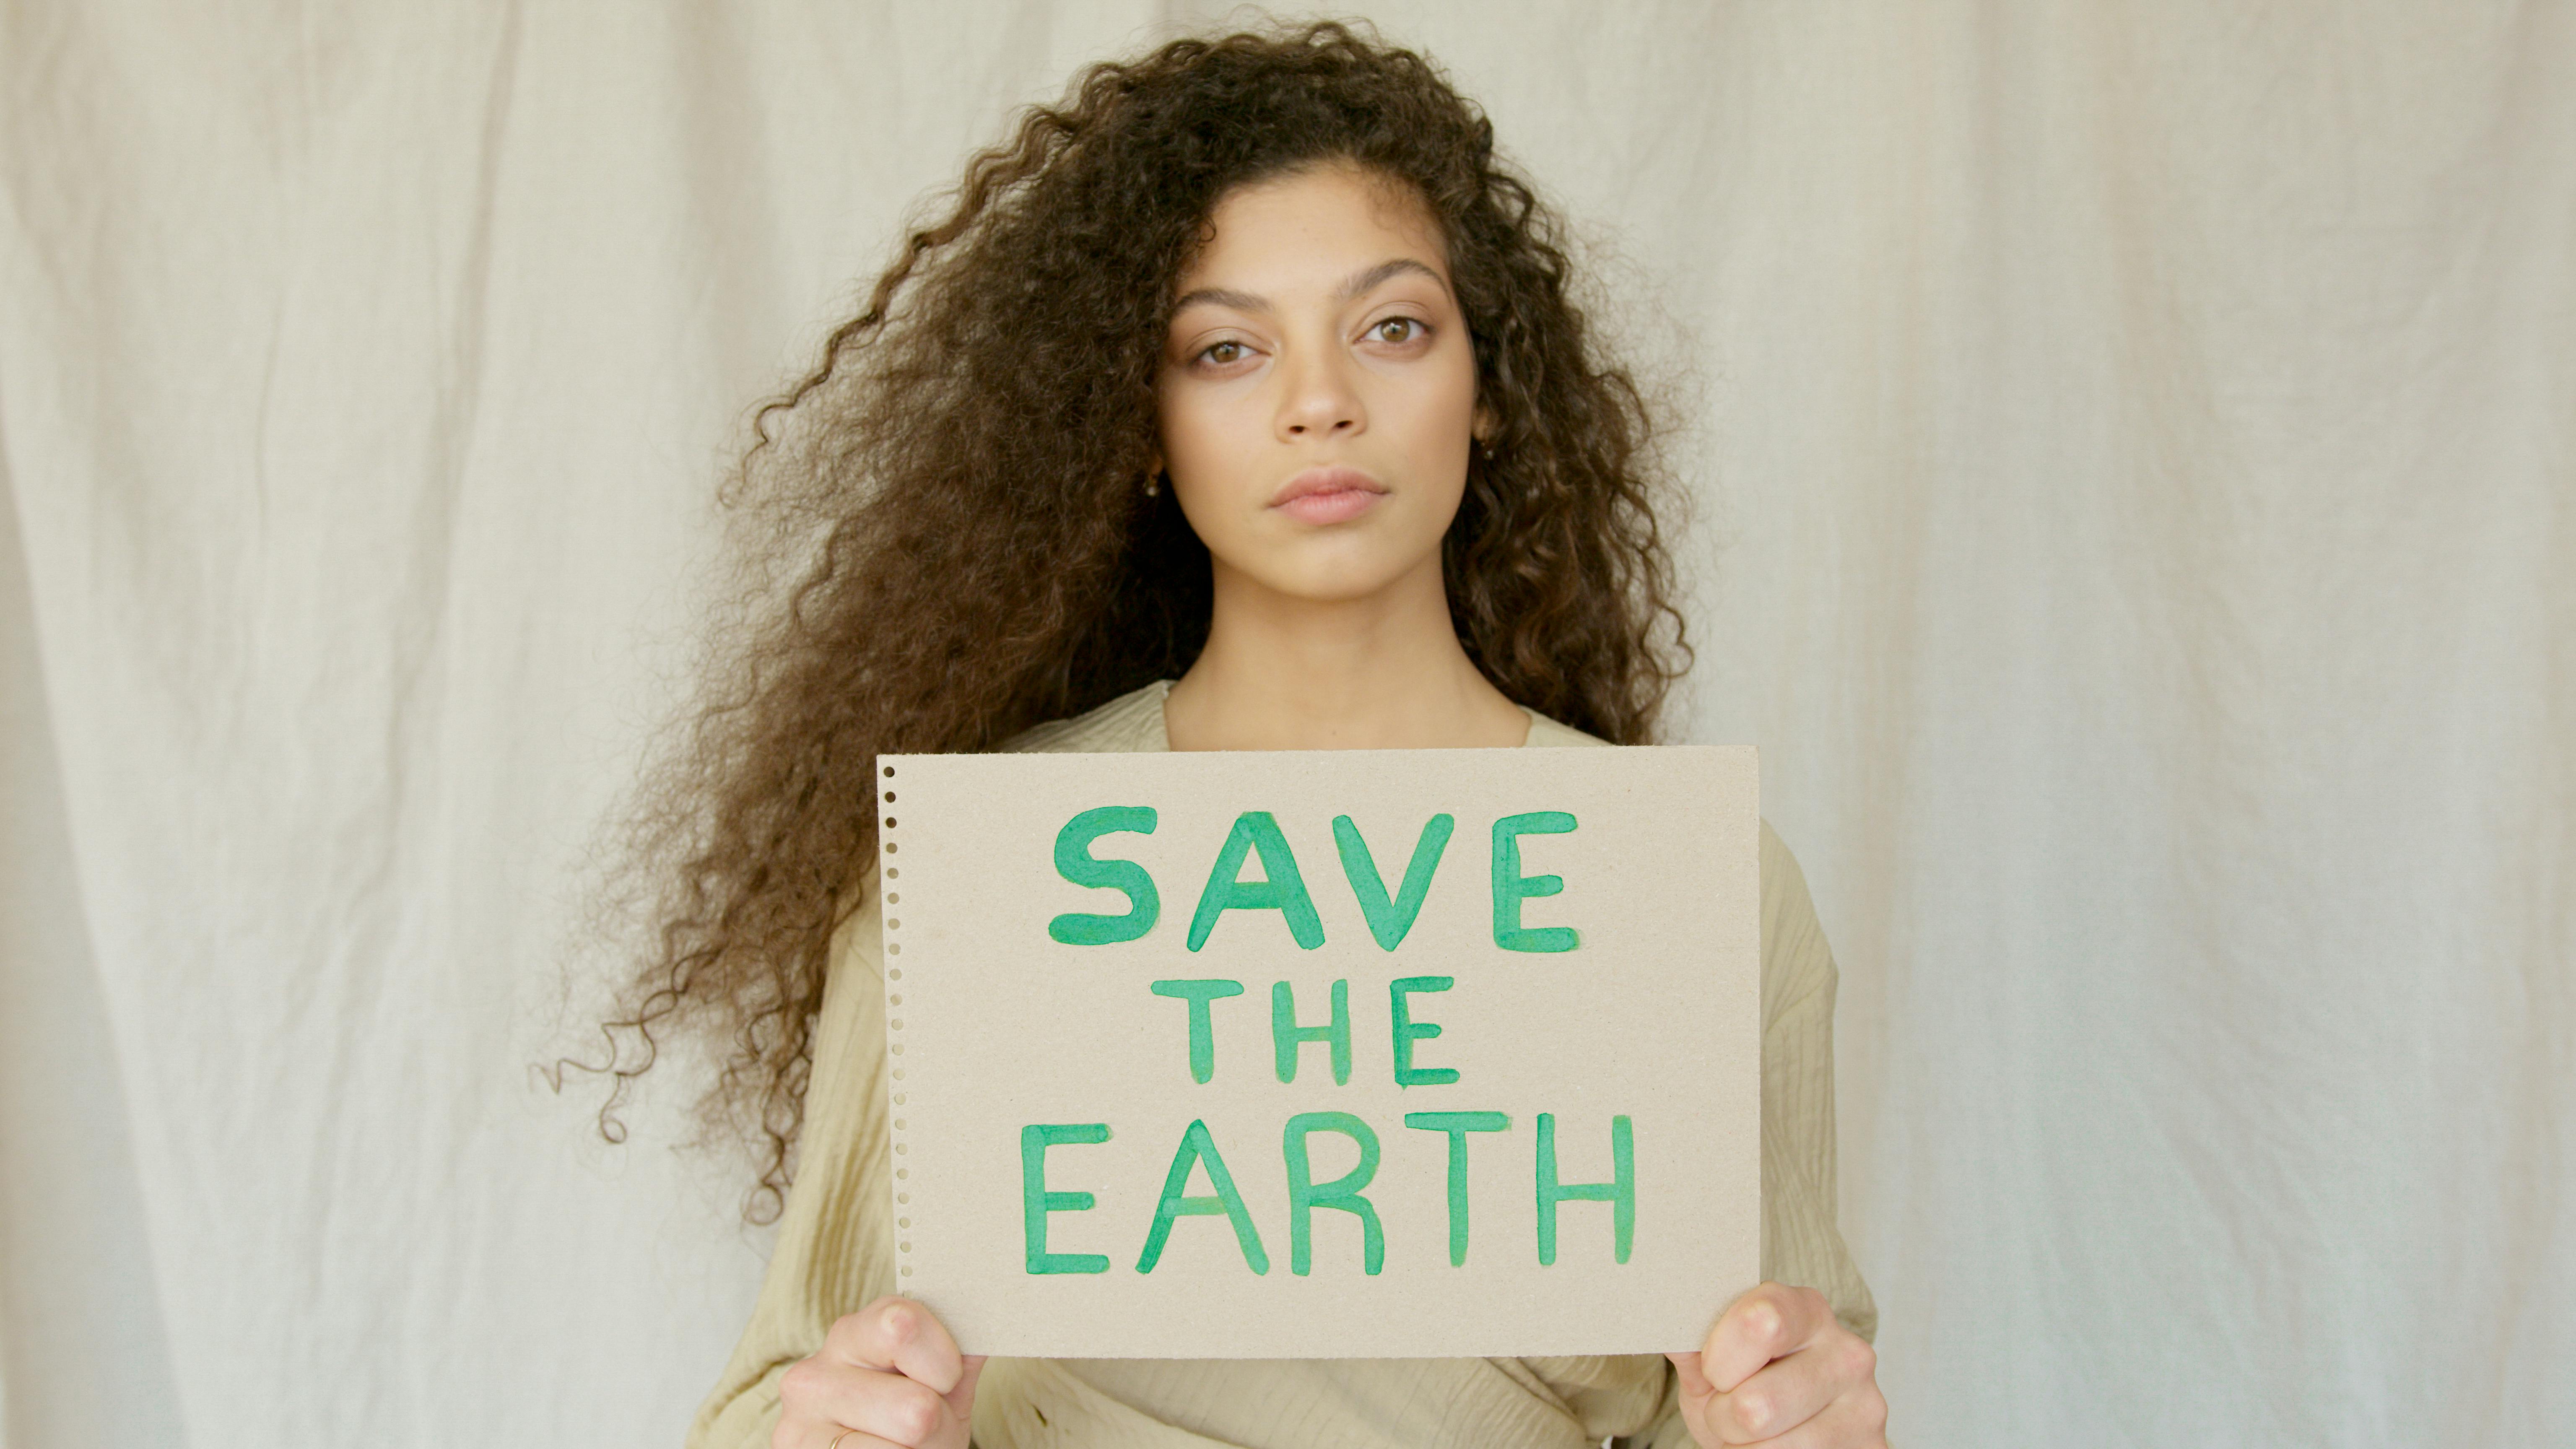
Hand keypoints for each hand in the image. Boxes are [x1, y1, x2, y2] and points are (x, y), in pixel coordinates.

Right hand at [773, 1296, 985, 1448]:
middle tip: (919, 1428)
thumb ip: (961, 1353)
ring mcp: (798, 1425)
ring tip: (897, 1446)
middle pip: (915, 1410)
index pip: (904, 1325)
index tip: (944, 1380)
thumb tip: (987, 1320)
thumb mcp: (941, 1385)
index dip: (944, 1365)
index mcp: (855, 1333)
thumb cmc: (913, 1423)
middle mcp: (814, 1373)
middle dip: (934, 1426)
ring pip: (901, 1448)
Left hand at [1667, 1282, 1885, 1446]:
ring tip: (1753, 1433)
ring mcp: (1865, 1405)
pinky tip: (1778, 1446)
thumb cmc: (1745, 1383)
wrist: (1788, 1428)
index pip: (1760, 1323)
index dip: (1720, 1360)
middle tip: (1730, 1411)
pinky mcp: (1871, 1447)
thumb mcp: (1712, 1360)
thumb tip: (1665, 1315)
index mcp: (1803, 1309)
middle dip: (1725, 1419)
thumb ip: (1691, 1339)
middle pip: (1757, 1406)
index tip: (1714, 1369)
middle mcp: (1847, 1352)